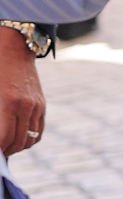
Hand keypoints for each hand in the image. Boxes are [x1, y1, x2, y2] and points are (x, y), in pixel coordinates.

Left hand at [0, 29, 44, 155]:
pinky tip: (17, 138)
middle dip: (6, 151)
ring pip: (30, 140)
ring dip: (17, 147)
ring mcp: (36, 106)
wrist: (13, 47)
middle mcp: (26, 106)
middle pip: (18, 142)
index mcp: (8, 102)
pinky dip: (28, 139)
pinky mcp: (41, 105)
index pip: (4, 138)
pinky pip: (38, 132)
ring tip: (6, 147)